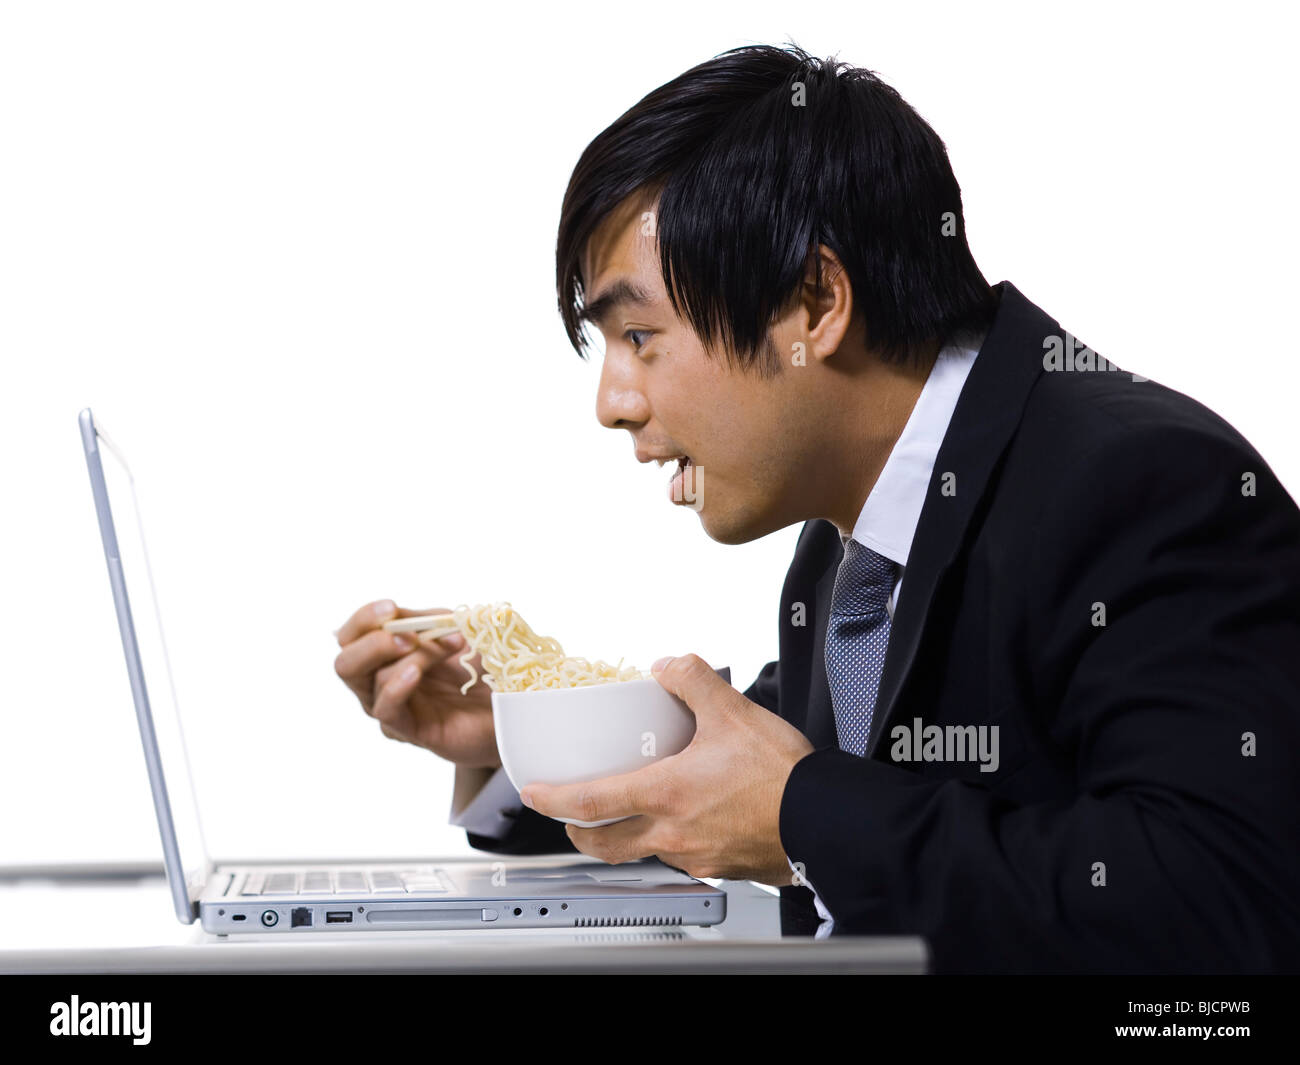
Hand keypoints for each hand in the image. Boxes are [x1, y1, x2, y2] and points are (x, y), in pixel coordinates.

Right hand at [333, 599, 499, 768]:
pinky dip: (397, 687)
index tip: (391, 607)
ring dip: (414, 657)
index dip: (364, 619)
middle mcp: (378, 683)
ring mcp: (392, 707)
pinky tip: (415, 672)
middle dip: (373, 642)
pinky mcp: (409, 730)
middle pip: (346, 663)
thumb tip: (399, 614)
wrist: (508, 702)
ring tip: (450, 647)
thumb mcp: (451, 629)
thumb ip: (424, 621)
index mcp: (384, 654)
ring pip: (373, 681)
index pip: (351, 636)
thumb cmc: (477, 666)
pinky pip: (387, 709)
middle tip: (409, 635)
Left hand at [519, 653, 814, 884]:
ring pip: (645, 851)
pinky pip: (684, 856)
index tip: (532, 793)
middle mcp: (672, 834)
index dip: (552, 799)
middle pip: (604, 845)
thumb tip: (669, 667)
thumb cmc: (783, 777)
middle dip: (578, 833)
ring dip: (629, 836)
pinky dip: (674, 839)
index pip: (589, 803)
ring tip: (636, 811)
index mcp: (665, 796)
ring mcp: (696, 856)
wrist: (829, 820)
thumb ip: (693, 680)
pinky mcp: (723, 867)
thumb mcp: (733, 710)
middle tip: (570, 819)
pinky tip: (693, 819)